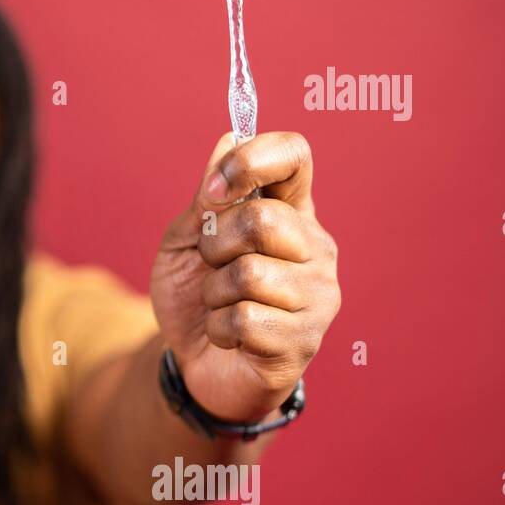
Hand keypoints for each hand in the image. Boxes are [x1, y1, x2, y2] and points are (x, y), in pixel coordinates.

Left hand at [149, 131, 340, 423]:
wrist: (196, 366)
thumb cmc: (196, 297)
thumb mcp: (186, 240)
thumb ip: (206, 196)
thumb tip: (228, 138)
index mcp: (290, 210)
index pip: (294, 155)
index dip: (251, 160)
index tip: (212, 191)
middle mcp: (315, 247)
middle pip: (262, 219)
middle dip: (215, 244)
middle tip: (212, 266)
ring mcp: (318, 295)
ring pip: (249, 274)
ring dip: (213, 293)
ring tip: (222, 305)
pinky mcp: (305, 340)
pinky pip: (244, 320)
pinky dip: (218, 328)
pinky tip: (230, 336)